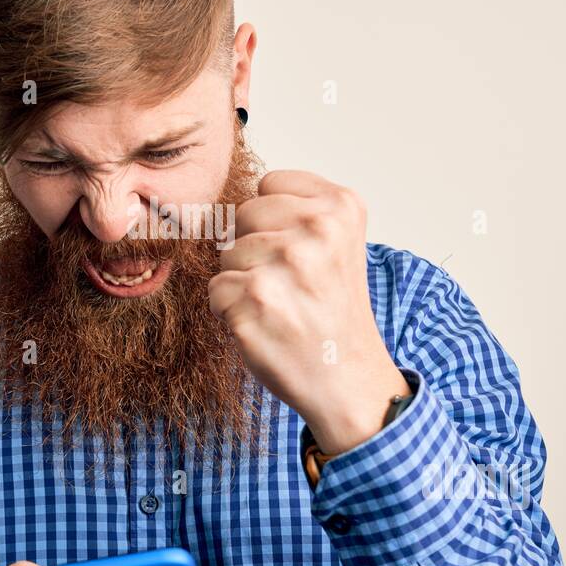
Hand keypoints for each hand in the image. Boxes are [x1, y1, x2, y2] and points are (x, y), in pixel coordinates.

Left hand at [208, 170, 408, 454]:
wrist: (348, 380)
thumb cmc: (333, 311)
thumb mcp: (338, 243)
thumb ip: (298, 211)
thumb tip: (231, 200)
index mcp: (341, 207)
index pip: (269, 185)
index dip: (274, 221)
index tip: (300, 251)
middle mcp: (317, 230)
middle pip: (243, 215)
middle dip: (253, 248)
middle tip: (288, 284)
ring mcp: (286, 265)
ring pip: (226, 254)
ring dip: (242, 282)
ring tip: (280, 306)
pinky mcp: (256, 300)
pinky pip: (216, 289)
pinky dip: (230, 311)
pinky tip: (265, 325)